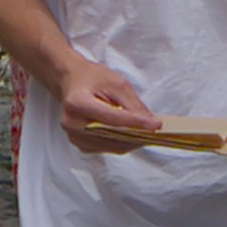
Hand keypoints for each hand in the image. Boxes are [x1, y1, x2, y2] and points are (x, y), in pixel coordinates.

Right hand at [37, 47, 163, 149]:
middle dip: (136, 135)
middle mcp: (72, 123)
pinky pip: (106, 148)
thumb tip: (151, 124)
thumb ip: (133, 105)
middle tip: (155, 132)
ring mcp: (74, 136)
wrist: (71, 82)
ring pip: (110, 146)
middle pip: (111, 135)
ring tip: (147, 135)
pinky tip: (132, 136)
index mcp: (77, 103)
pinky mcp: (79, 143)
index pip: (111, 118)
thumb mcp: (116, 83)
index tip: (155, 126)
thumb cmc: (93, 79)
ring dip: (130, 142)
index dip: (135, 123)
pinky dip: (121, 143)